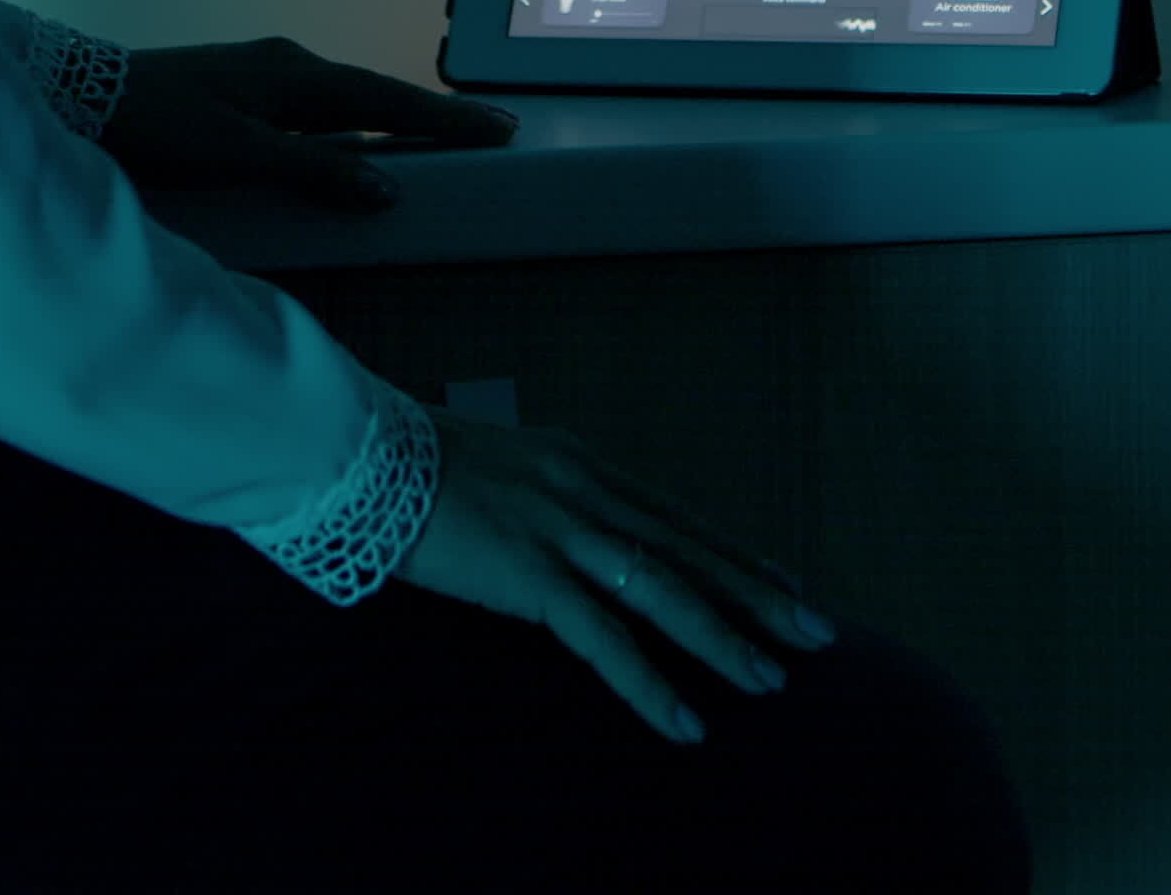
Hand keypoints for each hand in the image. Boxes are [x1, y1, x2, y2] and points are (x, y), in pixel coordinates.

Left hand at [99, 37, 517, 211]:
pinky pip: (317, 105)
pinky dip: (352, 121)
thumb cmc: (155, 126)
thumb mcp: (236, 156)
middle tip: (490, 129)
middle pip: (376, 94)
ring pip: (346, 98)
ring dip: (394, 116)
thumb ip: (312, 172)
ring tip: (439, 134)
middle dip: (433, 115)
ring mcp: (262, 73)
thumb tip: (387, 187)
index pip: (388, 102)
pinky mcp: (240, 88)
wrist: (81, 96)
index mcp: (295, 77)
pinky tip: (353, 137)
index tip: (500, 128)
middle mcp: (287, 66)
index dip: (445, 120)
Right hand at [393, 407, 839, 744]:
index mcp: (579, 464)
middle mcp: (586, 489)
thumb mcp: (490, 470)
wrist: (354, 450)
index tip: (783, 581)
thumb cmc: (402, 463)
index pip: (677, 515)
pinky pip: (605, 641)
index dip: (735, 553)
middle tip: (816, 632)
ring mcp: (562, 530)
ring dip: (724, 640)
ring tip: (769, 679)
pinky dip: (650, 685)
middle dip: (759, 595)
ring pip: (668, 593)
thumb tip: (549, 529)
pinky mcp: (531, 574)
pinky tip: (685, 720)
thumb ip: (534, 499)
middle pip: (692, 550)